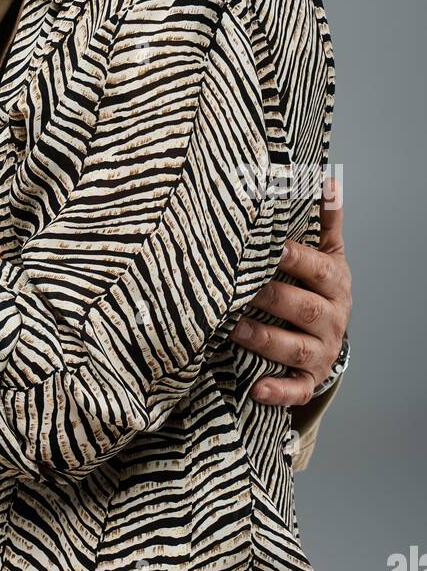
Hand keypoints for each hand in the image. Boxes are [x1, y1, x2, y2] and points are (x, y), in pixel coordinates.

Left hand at [231, 175, 350, 405]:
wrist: (329, 335)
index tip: (269, 246)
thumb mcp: (326, 254)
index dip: (294, 258)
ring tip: (234, 328)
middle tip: (238, 287)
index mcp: (335, 284)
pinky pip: (296, 390)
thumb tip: (327, 178)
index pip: (317, 269)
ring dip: (265, 340)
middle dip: (272, 298)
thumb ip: (325, 220)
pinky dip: (277, 391)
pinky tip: (255, 388)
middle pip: (303, 310)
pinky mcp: (309, 381)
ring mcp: (322, 353)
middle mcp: (333, 320)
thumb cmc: (318, 286)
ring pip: (295, 349)